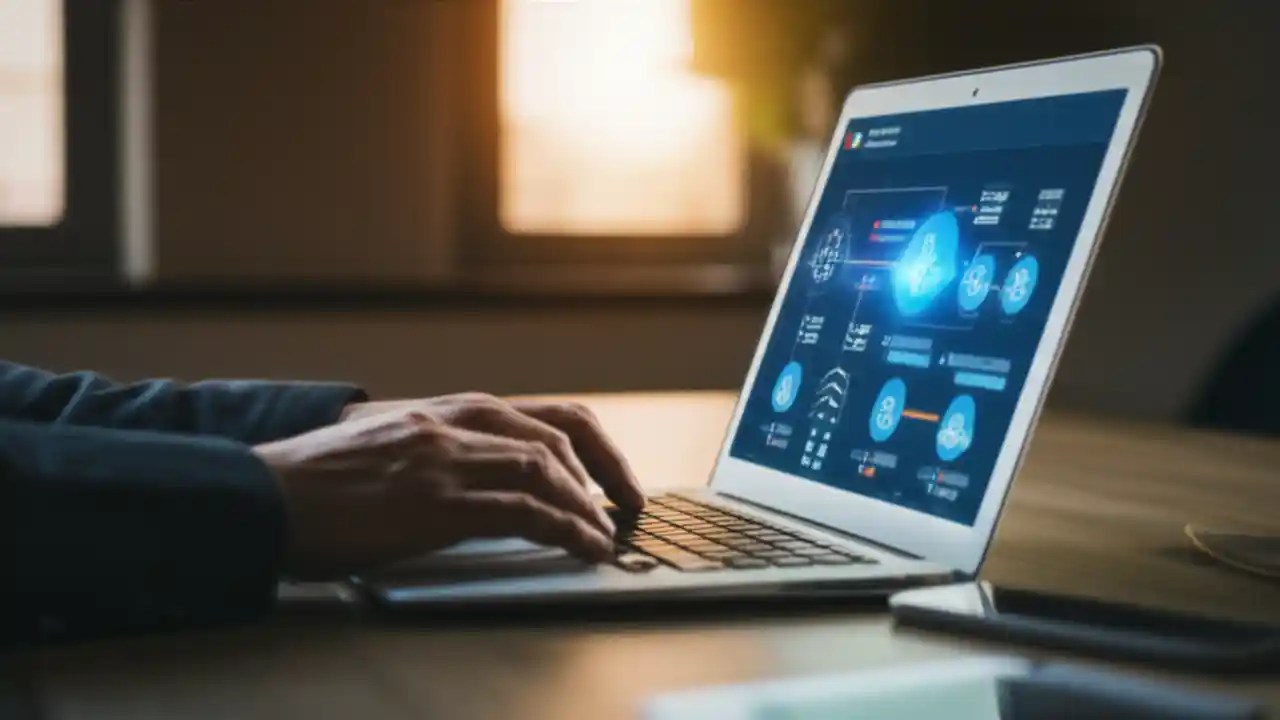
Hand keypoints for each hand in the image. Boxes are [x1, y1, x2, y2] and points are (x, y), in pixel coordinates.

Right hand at [254, 406, 622, 578]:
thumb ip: (443, 448)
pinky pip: (520, 511)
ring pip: (544, 472)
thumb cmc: (320, 479)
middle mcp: (454, 424)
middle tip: (627, 509)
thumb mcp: (391, 443)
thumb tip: (491, 478)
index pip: (547, 415)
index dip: (593, 447)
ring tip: (606, 538)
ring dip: (586, 508)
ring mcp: (445, 460)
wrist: (264, 494)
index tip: (614, 479)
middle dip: (604, 475)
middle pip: (557, 438)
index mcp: (448, 410)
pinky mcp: (434, 502)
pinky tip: (582, 547)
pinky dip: (563, 530)